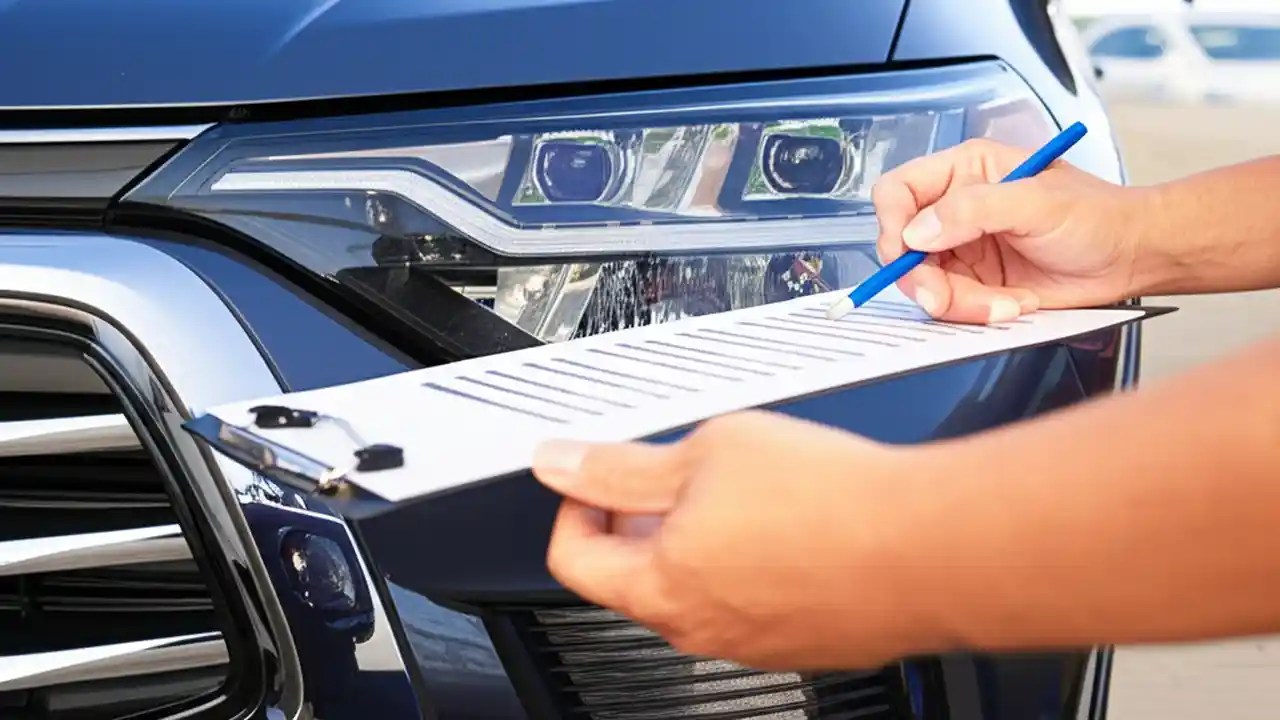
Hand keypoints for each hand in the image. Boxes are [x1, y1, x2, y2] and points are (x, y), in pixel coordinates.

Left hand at [531, 410, 937, 670]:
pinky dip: (748, 565)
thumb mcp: (705, 452)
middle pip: (634, 578)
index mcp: (659, 587)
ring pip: (697, 590)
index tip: (596, 475)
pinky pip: (751, 604)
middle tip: (674, 471)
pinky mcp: (802, 643)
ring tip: (740, 488)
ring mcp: (753, 645)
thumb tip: (562, 464)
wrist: (931, 548)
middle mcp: (699, 630)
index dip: (575, 505)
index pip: (574, 559)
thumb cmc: (827, 502)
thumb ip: (621, 467)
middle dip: (638, 520)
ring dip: (696, 541)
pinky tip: (786, 522)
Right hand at [873, 138, 1149, 322]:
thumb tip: (918, 231)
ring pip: (924, 282)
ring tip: (1000, 303)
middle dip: (922, 276)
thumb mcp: (1036, 201)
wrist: (1130, 258)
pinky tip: (1010, 304)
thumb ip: (973, 209)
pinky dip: (974, 312)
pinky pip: (950, 304)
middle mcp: (956, 209)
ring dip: (955, 301)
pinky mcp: (975, 284)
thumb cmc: (1096, 216)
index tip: (906, 250)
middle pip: (903, 246)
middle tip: (941, 295)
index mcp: (965, 172)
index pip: (899, 191)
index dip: (892, 221)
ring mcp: (964, 249)